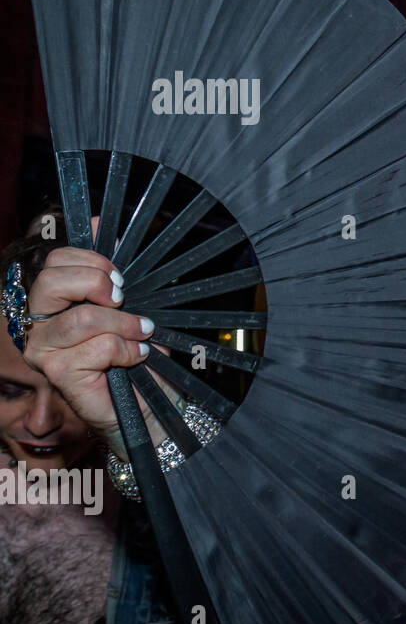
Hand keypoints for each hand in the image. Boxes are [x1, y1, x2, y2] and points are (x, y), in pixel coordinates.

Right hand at [21, 243, 155, 436]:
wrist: (149, 402)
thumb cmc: (135, 351)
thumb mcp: (131, 303)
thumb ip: (111, 267)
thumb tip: (100, 222)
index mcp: (53, 302)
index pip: (55, 261)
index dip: (91, 260)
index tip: (120, 276)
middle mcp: (39, 325)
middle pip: (53, 282)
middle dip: (98, 284)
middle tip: (124, 300)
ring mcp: (43, 351)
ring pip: (84, 318)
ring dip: (124, 324)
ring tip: (142, 333)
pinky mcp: (59, 375)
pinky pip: (98, 347)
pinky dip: (127, 349)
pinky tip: (135, 356)